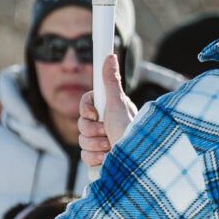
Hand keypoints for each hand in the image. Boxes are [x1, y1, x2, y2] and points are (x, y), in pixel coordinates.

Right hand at [78, 55, 130, 171]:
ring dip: (95, 144)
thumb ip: (110, 81)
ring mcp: (102, 141)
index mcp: (111, 109)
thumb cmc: (131, 131)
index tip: (94, 114)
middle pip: (81, 123)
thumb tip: (110, 56)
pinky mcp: (100, 158)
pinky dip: (95, 158)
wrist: (136, 162)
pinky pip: (85, 155)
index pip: (86, 104)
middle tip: (106, 132)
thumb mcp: (118, 104)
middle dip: (92, 130)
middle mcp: (107, 124)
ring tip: (111, 147)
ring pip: (81, 140)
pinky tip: (107, 158)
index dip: (86, 109)